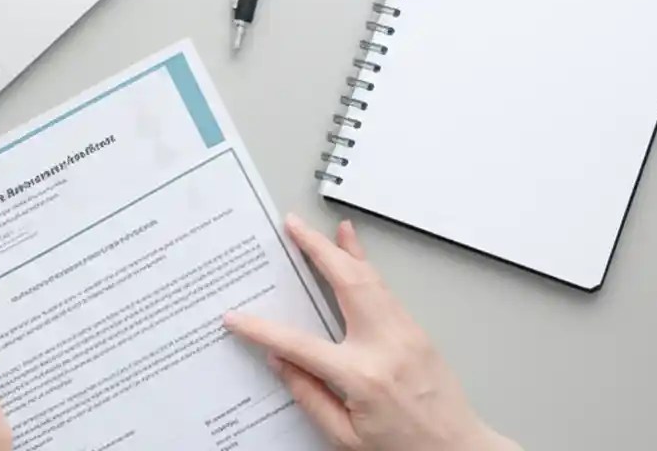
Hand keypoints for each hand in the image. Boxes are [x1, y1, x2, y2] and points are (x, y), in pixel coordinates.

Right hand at [224, 215, 520, 450]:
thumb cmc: (406, 449)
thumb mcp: (345, 437)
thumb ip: (309, 396)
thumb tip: (280, 362)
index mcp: (361, 377)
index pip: (299, 345)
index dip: (262, 329)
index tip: (237, 318)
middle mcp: (386, 347)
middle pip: (346, 283)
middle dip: (317, 249)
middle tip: (294, 226)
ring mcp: (406, 335)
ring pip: (371, 279)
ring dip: (345, 251)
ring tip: (326, 230)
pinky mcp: (418, 333)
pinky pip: (387, 291)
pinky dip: (367, 268)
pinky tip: (358, 256)